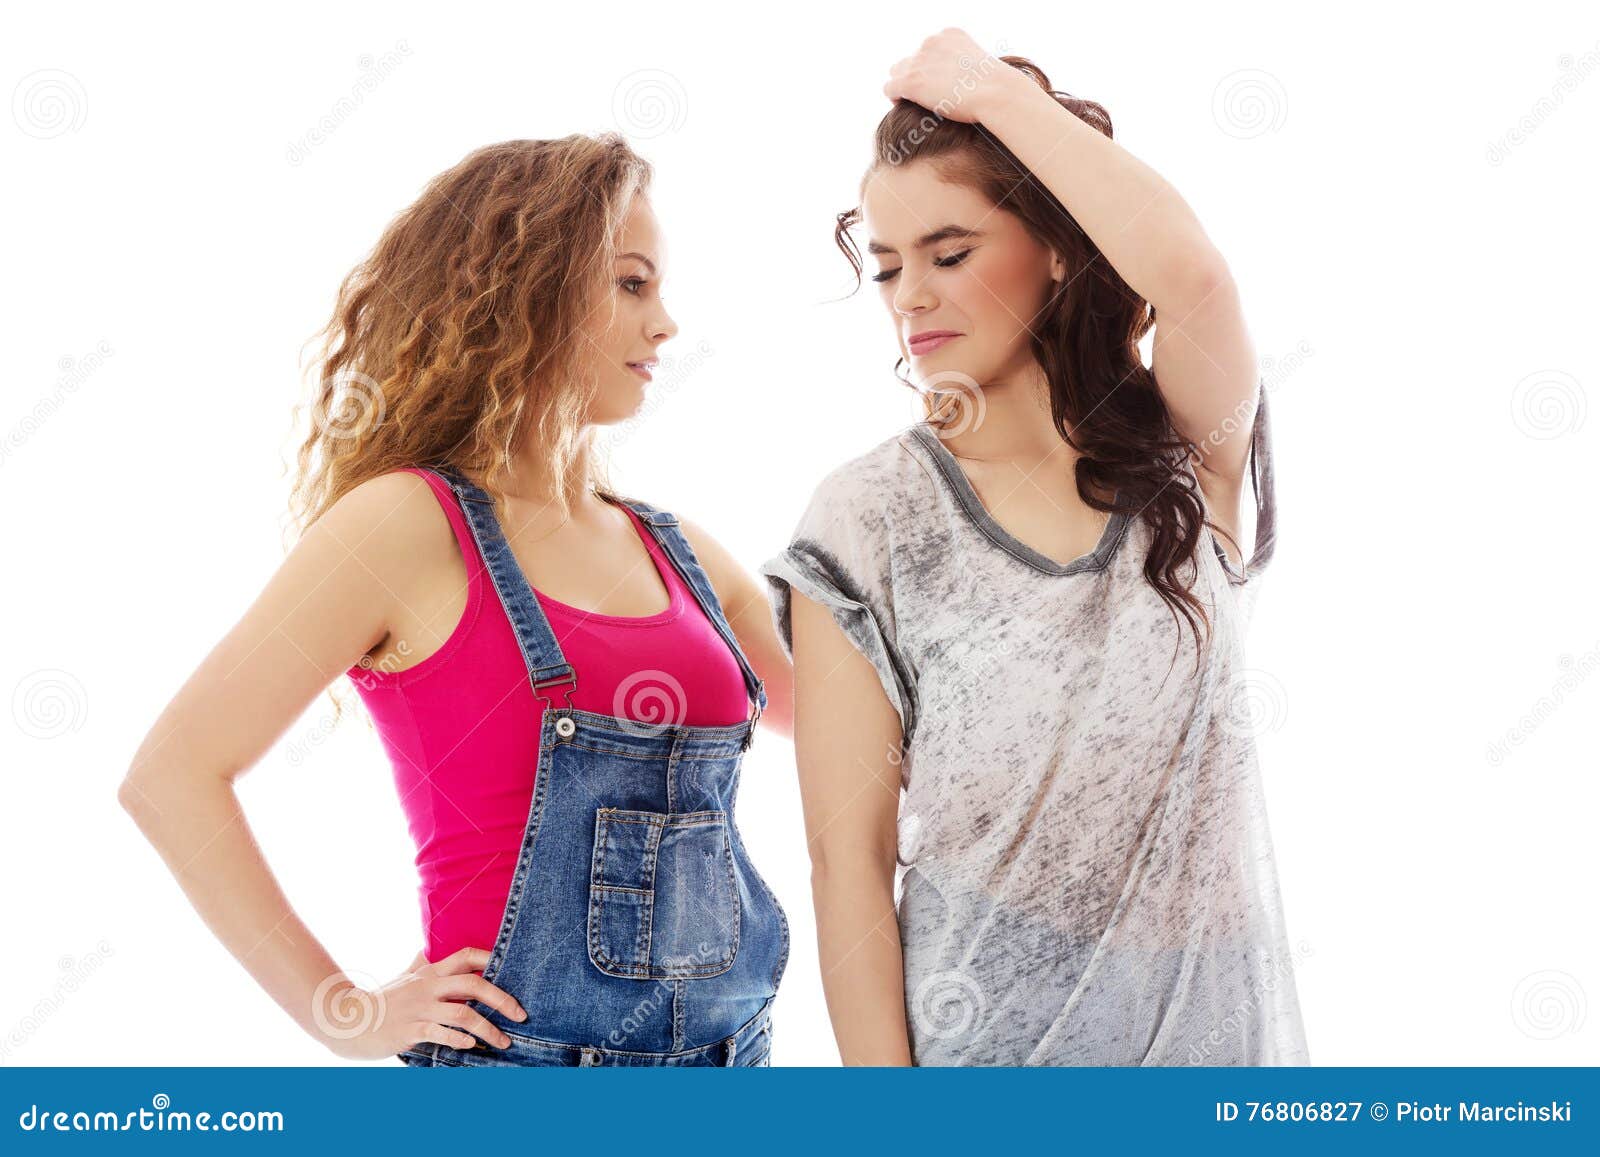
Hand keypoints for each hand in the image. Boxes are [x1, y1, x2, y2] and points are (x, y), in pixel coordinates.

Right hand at [313, 947, 527, 1061]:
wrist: (347, 1019)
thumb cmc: (383, 999)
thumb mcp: (405, 977)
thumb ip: (421, 965)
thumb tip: (427, 952)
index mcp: (430, 972)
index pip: (467, 955)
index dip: (492, 958)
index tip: (515, 970)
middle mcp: (428, 986)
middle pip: (474, 984)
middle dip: (503, 999)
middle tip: (521, 1014)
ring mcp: (419, 1008)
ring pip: (463, 1014)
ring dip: (488, 1029)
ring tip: (504, 1041)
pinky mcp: (409, 1030)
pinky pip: (440, 1033)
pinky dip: (459, 1039)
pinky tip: (472, 1046)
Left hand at [882, 28, 1027, 124]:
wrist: (995, 92)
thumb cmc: (995, 87)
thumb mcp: (980, 66)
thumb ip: (963, 66)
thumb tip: (959, 81)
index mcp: (949, 35)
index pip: (927, 50)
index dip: (929, 68)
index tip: (936, 84)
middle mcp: (932, 42)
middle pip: (910, 59)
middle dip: (915, 75)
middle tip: (925, 96)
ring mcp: (920, 60)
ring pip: (897, 72)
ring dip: (903, 85)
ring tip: (911, 101)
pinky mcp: (911, 81)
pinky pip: (890, 88)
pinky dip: (895, 97)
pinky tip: (903, 105)